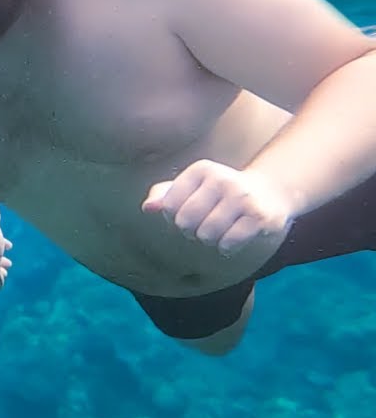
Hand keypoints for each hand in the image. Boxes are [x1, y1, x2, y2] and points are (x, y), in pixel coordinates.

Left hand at [142, 159, 292, 256]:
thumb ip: (164, 195)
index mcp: (201, 170)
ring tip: (219, 230)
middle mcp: (222, 179)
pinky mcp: (259, 217)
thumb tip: (147, 208)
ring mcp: (242, 197)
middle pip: (185, 222)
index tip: (187, 212)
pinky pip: (227, 244)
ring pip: (206, 235)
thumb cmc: (219, 192)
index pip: (168, 205)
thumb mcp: (192, 187)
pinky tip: (233, 238)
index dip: (173, 216)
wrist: (270, 191)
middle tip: (203, 225)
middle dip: (190, 231)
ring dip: (209, 240)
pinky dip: (226, 247)